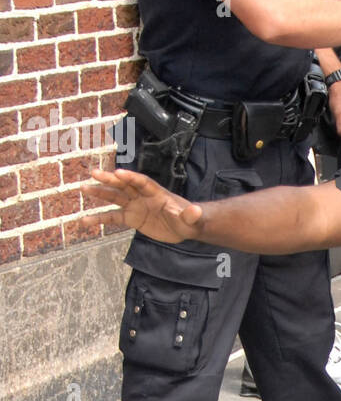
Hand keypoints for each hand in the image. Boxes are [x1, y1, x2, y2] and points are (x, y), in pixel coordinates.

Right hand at [88, 168, 204, 244]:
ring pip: (115, 197)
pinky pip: (112, 218)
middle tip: (94, 173)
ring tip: (84, 188)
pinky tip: (85, 220)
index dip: (131, 177)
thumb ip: (190, 214)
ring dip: (100, 193)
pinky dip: (99, 218)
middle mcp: (142, 196)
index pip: (142, 182)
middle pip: (124, 185)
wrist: (184, 227)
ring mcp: (135, 206)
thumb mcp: (191, 219)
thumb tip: (196, 211)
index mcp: (156, 193)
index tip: (118, 172)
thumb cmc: (188, 220)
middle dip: (110, 180)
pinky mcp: (131, 218)